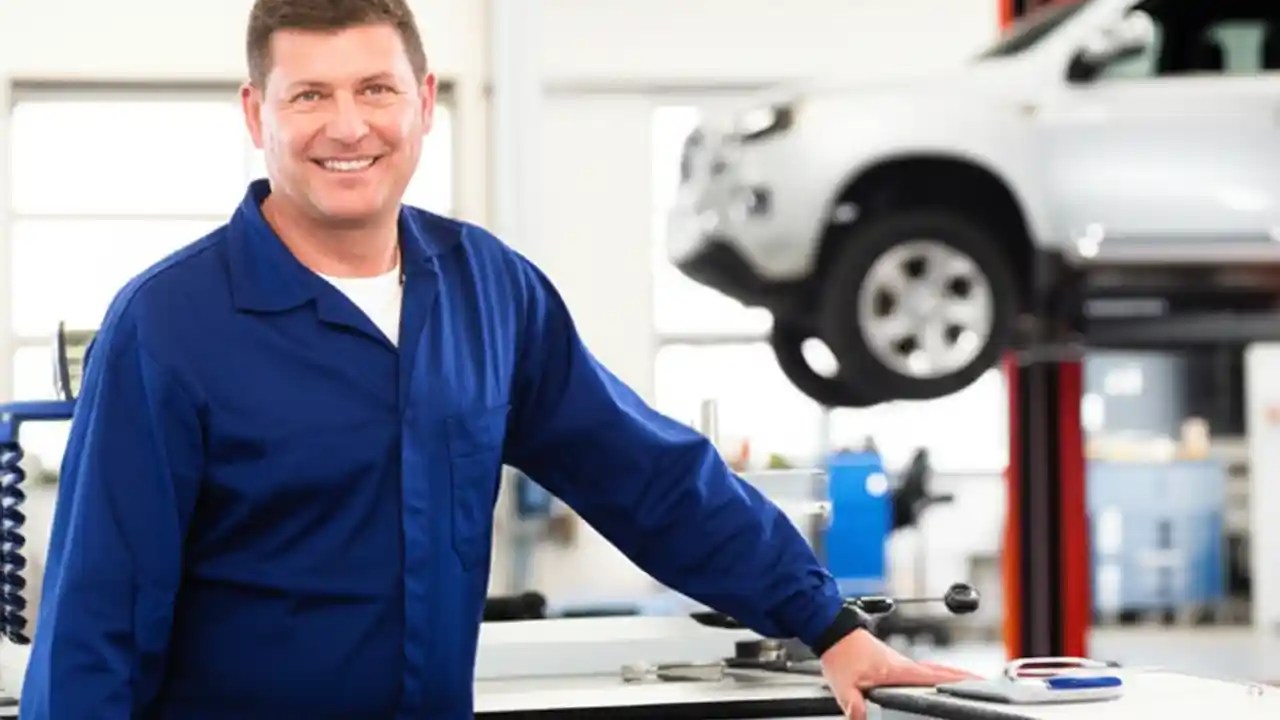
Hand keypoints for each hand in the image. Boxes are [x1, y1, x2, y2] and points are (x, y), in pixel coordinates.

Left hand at [819, 628, 977, 719]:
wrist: (832, 633)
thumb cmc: (840, 654)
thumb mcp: (844, 686)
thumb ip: (855, 707)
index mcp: (899, 670)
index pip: (937, 676)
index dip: (959, 680)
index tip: (980, 683)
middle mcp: (904, 665)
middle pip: (942, 673)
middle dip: (964, 678)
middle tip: (985, 685)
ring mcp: (901, 664)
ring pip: (933, 672)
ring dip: (952, 677)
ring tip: (969, 686)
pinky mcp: (894, 665)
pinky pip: (922, 672)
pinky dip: (936, 676)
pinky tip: (936, 684)